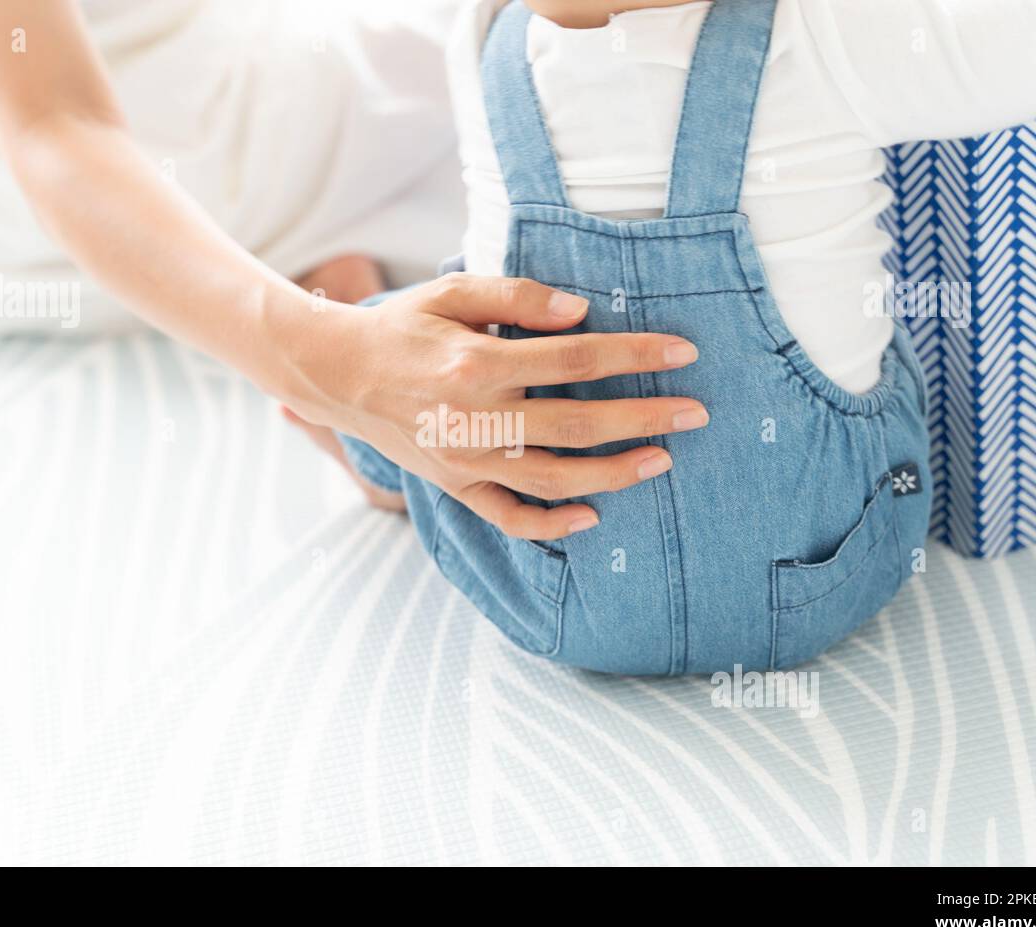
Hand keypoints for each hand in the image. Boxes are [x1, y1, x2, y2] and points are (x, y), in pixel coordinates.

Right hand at [282, 273, 706, 539]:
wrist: (338, 375)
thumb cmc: (402, 326)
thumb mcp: (451, 291)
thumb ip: (517, 296)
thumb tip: (583, 313)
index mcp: (477, 363)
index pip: (575, 360)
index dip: (634, 356)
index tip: (682, 353)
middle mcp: (475, 418)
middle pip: (578, 425)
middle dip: (645, 419)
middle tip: (697, 412)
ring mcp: (466, 461)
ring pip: (554, 479)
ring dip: (614, 473)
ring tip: (663, 461)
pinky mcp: (455, 487)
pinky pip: (509, 517)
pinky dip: (552, 525)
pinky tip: (592, 517)